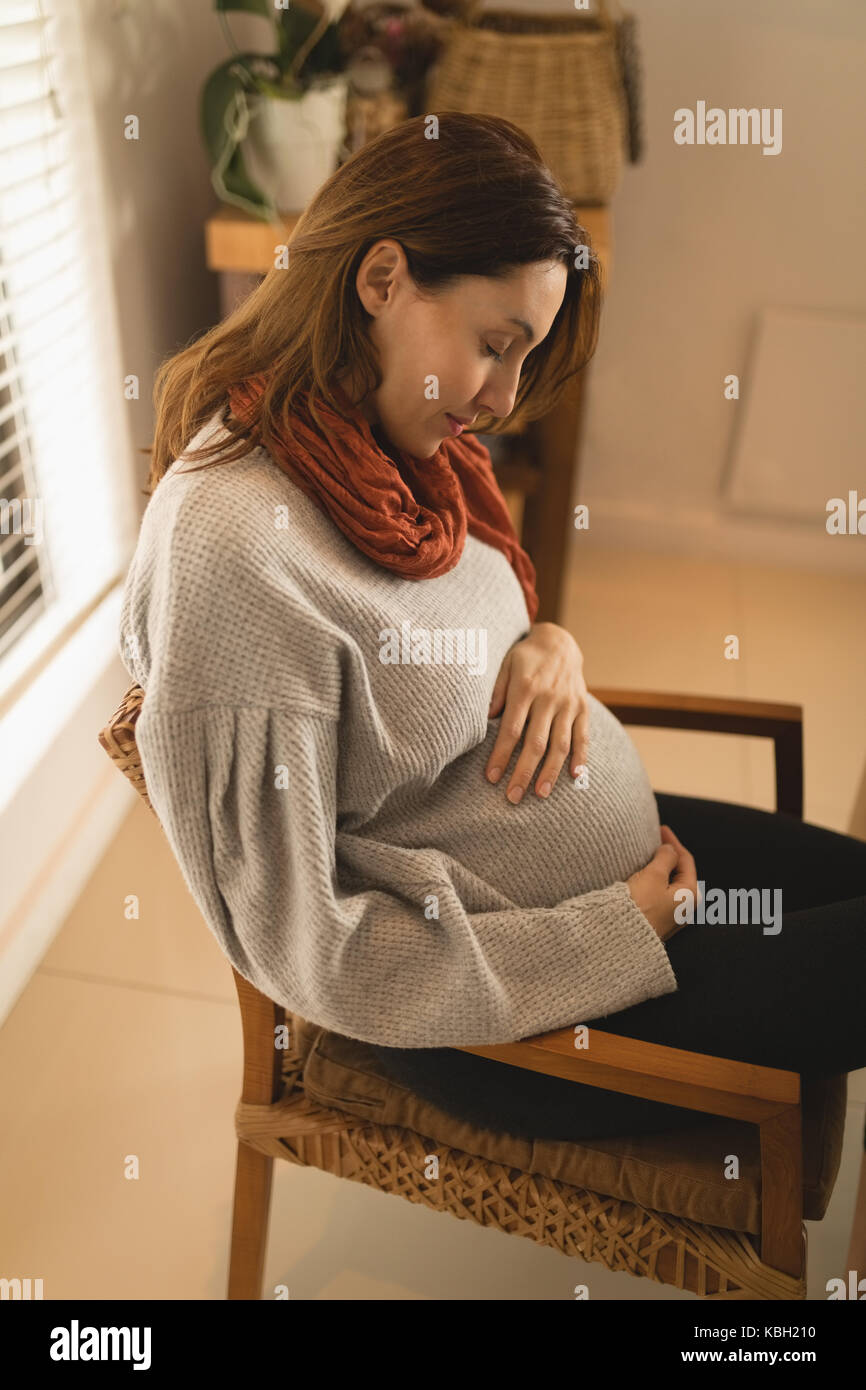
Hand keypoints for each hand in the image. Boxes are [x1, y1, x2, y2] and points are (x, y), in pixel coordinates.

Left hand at [485, 621, 589, 802]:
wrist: (559, 642)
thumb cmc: (524, 658)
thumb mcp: (505, 666)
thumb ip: (496, 692)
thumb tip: (485, 719)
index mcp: (526, 689)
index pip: (512, 730)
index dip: (501, 755)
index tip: (491, 777)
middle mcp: (549, 698)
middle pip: (536, 742)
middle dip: (524, 772)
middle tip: (513, 797)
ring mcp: (569, 704)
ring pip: (561, 744)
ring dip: (551, 771)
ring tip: (540, 794)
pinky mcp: (583, 707)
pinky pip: (583, 735)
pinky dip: (581, 756)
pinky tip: (574, 776)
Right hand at [626, 825, 698, 940]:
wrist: (621, 938)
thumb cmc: (640, 907)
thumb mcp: (654, 875)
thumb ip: (665, 858)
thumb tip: (669, 850)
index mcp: (691, 894)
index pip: (686, 860)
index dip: (673, 842)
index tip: (661, 829)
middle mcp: (685, 907)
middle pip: (679, 873)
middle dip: (668, 856)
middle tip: (655, 841)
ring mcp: (671, 916)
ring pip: (668, 885)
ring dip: (659, 870)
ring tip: (646, 857)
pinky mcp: (657, 922)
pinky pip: (658, 896)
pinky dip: (652, 883)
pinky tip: (641, 878)